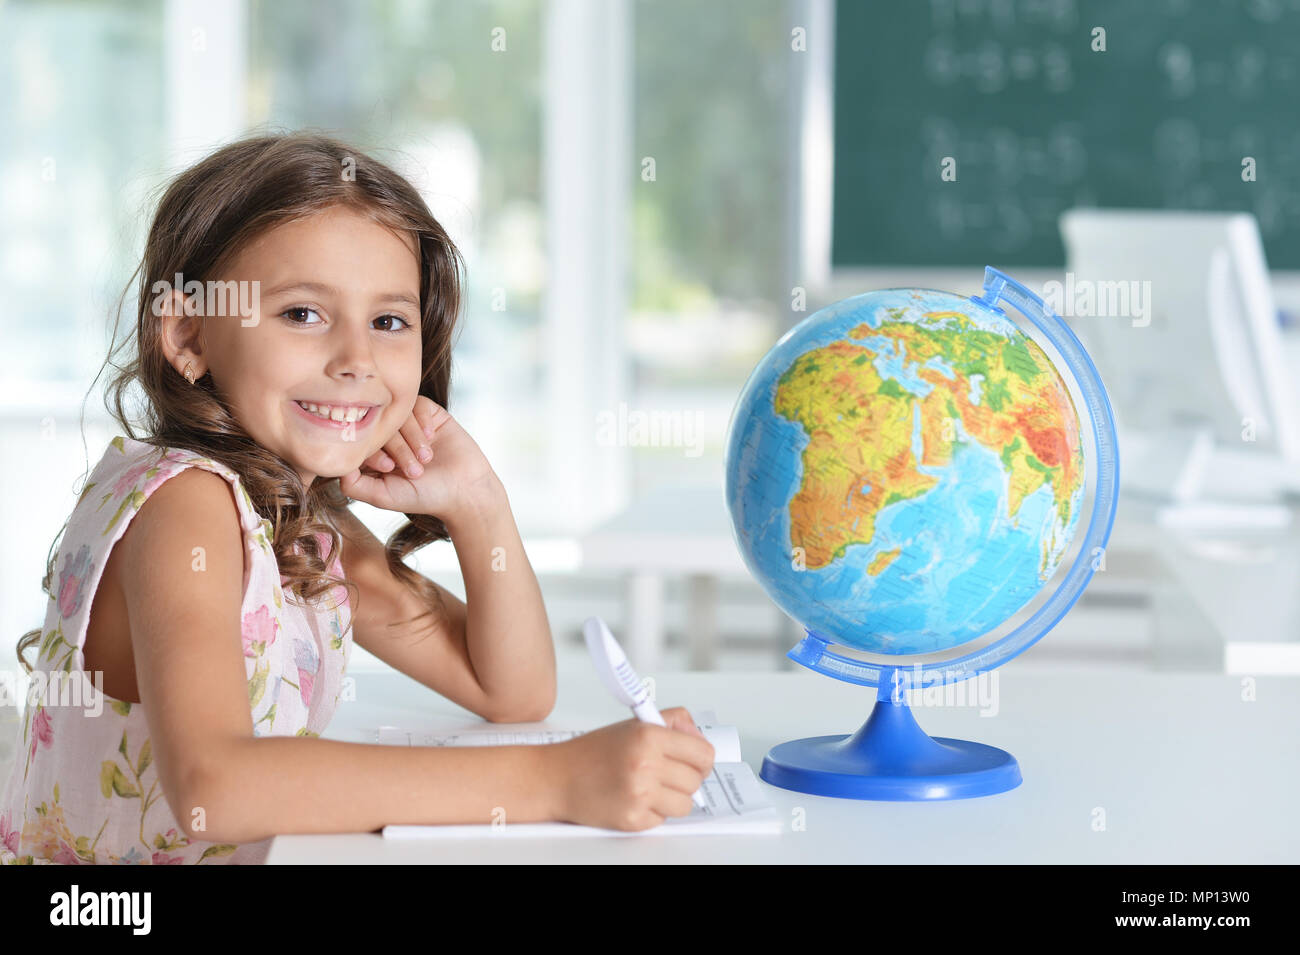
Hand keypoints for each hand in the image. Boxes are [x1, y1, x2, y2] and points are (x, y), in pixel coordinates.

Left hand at [339, 396, 498, 518]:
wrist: (466, 490)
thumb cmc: (425, 497)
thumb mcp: (384, 496)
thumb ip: (354, 485)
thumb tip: (336, 464)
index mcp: (376, 454)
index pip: (360, 438)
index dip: (372, 449)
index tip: (389, 468)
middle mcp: (391, 436)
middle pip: (379, 424)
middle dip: (397, 447)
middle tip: (414, 469)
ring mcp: (410, 424)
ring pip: (399, 414)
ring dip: (412, 437)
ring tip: (427, 459)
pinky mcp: (430, 414)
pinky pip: (417, 404)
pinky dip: (422, 421)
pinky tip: (432, 437)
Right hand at [548, 706, 714, 831]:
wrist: (557, 778)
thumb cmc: (593, 752)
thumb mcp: (634, 724)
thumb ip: (672, 723)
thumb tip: (699, 737)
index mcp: (648, 736)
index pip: (703, 753)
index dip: (701, 759)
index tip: (695, 761)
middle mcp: (645, 764)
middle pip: (696, 781)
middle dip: (685, 778)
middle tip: (667, 773)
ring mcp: (640, 794)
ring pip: (685, 804)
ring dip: (672, 798)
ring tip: (651, 787)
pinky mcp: (633, 819)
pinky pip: (664, 820)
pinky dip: (654, 812)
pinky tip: (635, 798)